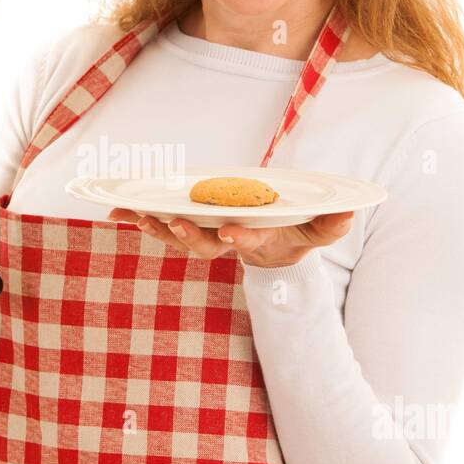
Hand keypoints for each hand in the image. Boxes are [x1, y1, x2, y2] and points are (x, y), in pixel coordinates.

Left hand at [107, 207, 354, 266]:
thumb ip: (329, 226)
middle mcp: (227, 242)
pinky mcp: (190, 228)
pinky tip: (116, 212)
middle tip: (173, 223)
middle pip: (205, 245)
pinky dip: (140, 220)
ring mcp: (206, 237)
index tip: (232, 231)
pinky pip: (163, 225)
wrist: (272, 251)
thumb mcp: (315, 232)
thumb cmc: (293, 235)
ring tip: (136, 217)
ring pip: (179, 237)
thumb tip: (348, 215)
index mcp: (257, 240)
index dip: (240, 237)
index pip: (249, 240)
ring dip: (157, 229)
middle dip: (189, 236)